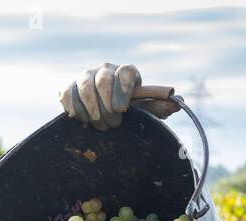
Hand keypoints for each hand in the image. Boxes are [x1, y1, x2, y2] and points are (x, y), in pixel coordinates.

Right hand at [59, 63, 174, 129]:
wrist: (106, 118)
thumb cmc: (130, 113)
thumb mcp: (145, 111)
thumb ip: (158, 107)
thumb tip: (178, 103)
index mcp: (126, 72)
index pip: (125, 73)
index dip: (123, 91)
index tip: (122, 110)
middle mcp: (105, 69)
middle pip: (103, 80)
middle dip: (107, 106)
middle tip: (113, 124)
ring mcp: (86, 77)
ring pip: (85, 86)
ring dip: (92, 110)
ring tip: (100, 126)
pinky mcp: (70, 87)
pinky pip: (68, 93)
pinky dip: (75, 108)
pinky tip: (83, 120)